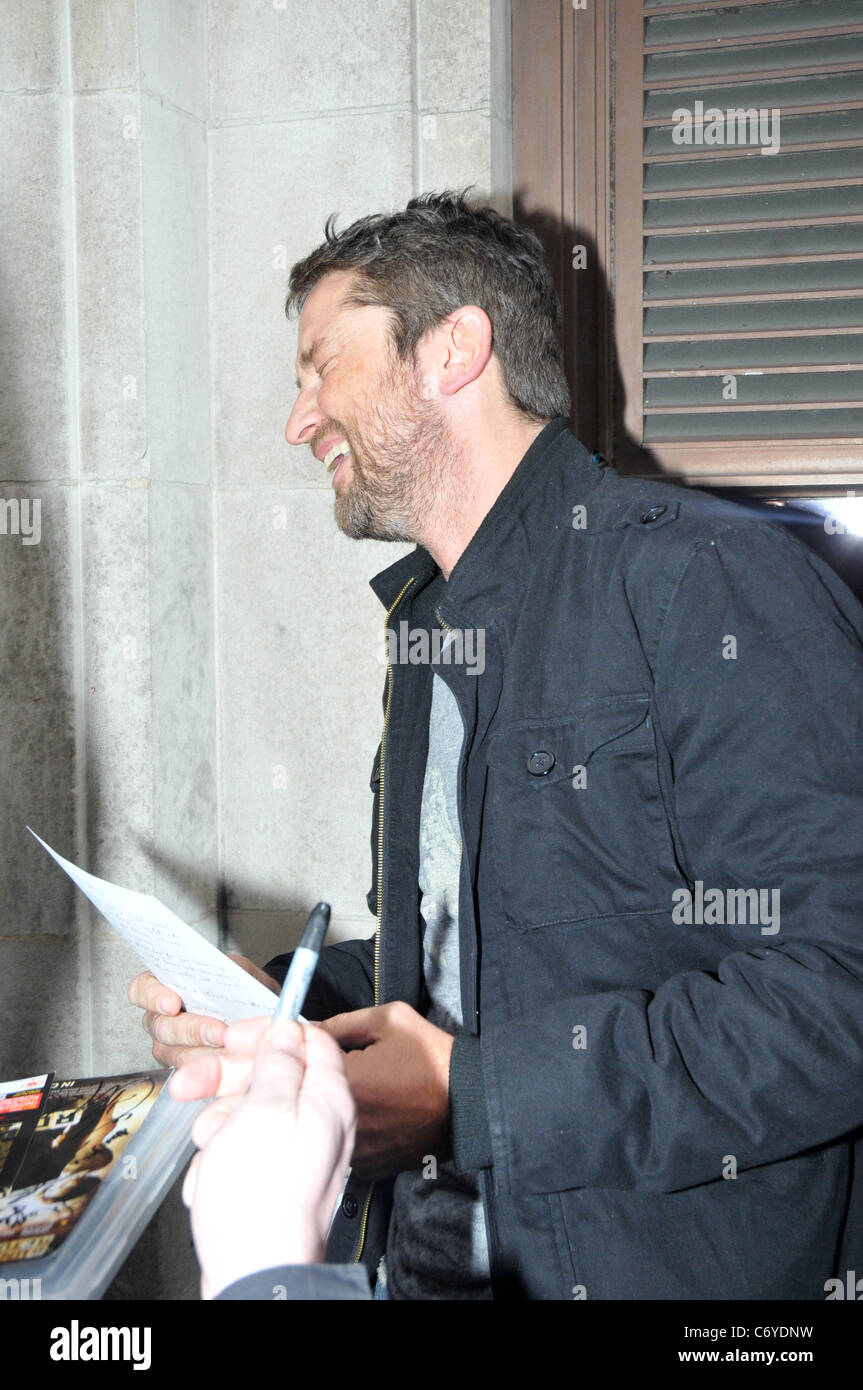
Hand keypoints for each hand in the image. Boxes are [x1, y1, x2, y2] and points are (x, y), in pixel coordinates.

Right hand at [127, 955, 279, 1071]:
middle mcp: (159, 1017)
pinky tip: (230, 1061)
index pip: (141, 989)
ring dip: (204, 1053)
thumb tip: (226, 981)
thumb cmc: (236, 986)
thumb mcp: (235, 969)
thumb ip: (226, 971)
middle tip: (219, 1032)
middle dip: (192, 1030)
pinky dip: (212, 1067)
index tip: (173, 1003)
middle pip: (162, 1027)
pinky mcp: (184, 1067)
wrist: (252, 1010)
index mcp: (162, 986)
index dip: (152, 996)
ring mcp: (169, 1045)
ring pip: (175, 1054)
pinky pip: (191, 1071)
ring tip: (230, 1048)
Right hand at [182, 1017, 355, 1299]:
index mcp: (329, 1100)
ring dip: (219, 1125)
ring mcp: (302, 1153)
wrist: (255, 1274)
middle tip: (189, 1086)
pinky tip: (211, 1175)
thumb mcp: (264, 1110)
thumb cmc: (260, 1200)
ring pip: (253, 1114)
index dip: (267, 1033)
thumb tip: (285, 1032)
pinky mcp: (279, 1180)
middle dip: (227, 1081)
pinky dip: (223, 1157)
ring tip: (208, 1148)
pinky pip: (247, 1150)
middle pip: (274, 1077)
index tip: (232, 1038)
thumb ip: (277, 1064)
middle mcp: (322, 1124)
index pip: (309, 1041)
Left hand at [317, 1001, 453, 1177]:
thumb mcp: (390, 1020)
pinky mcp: (369, 1167)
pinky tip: (381, 1115)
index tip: (335, 1051)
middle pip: (315, 1097)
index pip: (305, 1064)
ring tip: (375, 1094)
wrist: (469, 1103)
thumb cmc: (434, 1060)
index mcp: (347, 1081)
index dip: (318, 1054)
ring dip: (341, 1108)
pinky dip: (358, 1131)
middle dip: (329, 1081)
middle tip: (363, 1071)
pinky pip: (348, 1144)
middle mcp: (346, 1121)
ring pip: (330, 1123)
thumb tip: (311, 1031)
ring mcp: (357, 1148)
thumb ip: (342, 1023)